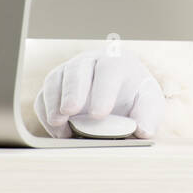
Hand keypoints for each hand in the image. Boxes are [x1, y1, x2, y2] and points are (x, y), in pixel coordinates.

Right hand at [33, 47, 164, 138]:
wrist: (120, 94)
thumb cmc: (135, 97)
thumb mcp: (149, 104)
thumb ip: (149, 115)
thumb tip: (143, 131)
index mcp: (116, 61)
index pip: (109, 70)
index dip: (102, 91)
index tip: (99, 114)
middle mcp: (90, 61)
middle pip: (77, 69)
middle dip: (73, 90)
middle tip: (70, 111)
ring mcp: (69, 72)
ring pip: (55, 80)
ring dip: (54, 101)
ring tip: (58, 123)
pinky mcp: (54, 86)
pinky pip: (44, 95)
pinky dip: (45, 112)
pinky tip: (56, 130)